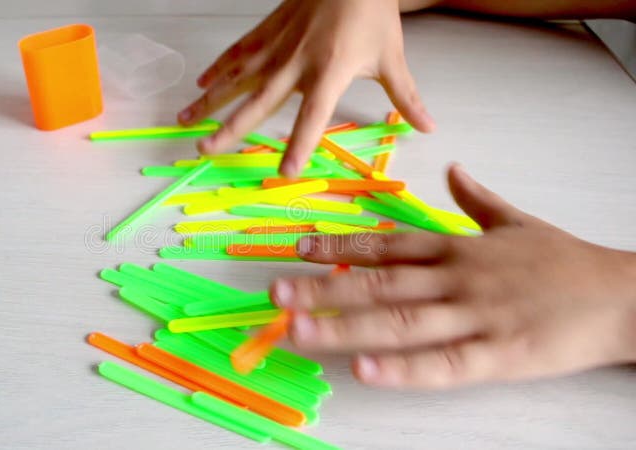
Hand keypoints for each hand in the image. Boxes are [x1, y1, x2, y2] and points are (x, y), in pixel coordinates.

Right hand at [177, 0, 435, 176]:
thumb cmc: (373, 14)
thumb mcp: (392, 57)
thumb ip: (405, 97)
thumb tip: (428, 127)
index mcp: (329, 72)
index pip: (312, 117)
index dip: (298, 144)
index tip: (284, 171)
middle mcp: (297, 62)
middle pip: (259, 101)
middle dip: (230, 127)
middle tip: (205, 148)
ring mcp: (277, 45)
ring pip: (238, 76)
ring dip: (210, 100)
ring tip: (185, 121)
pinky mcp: (268, 29)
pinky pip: (238, 51)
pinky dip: (218, 67)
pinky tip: (201, 83)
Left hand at [270, 164, 635, 388]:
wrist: (623, 296)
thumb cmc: (565, 262)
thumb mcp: (517, 221)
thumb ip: (478, 199)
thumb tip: (455, 169)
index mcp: (457, 247)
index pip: (385, 244)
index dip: (338, 246)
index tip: (296, 248)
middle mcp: (456, 277)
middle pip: (378, 282)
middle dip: (321, 288)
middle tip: (275, 292)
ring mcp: (476, 316)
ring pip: (399, 321)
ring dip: (343, 326)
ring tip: (297, 329)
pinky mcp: (499, 354)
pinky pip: (443, 363)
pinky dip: (401, 369)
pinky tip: (364, 370)